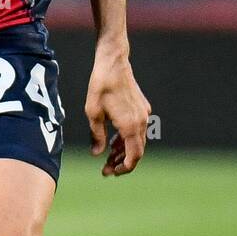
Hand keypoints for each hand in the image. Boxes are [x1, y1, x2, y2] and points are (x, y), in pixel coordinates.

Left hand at [85, 47, 151, 176]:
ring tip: (107, 157)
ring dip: (123, 151)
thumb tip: (98, 154)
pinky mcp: (141, 108)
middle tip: (105, 169)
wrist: (113, 63)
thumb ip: (97, 136)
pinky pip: (136, 130)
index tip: (110, 172)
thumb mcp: (93, 113)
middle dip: (122, 162)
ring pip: (137, 141)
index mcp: (131, 125)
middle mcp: (141, 121)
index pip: (134, 156)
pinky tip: (113, 141)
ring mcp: (143, 114)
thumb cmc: (100, 86)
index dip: (124, 168)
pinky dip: (126, 139)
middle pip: (136, 151)